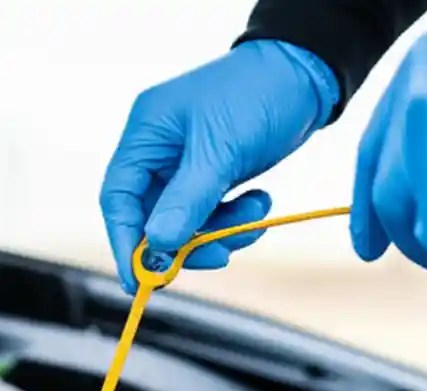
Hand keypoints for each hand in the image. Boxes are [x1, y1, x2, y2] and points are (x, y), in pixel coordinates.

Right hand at [100, 40, 338, 291]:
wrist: (306, 72)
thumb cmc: (257, 94)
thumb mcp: (220, 151)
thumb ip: (187, 201)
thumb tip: (159, 245)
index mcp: (146, 134)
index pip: (119, 198)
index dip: (126, 242)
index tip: (139, 281)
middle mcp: (159, 150)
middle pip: (153, 217)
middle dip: (187, 242)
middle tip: (218, 256)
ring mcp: (187, 163)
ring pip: (187, 221)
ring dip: (220, 231)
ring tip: (255, 215)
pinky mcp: (214, 172)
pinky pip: (212, 213)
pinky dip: (235, 219)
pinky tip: (260, 203)